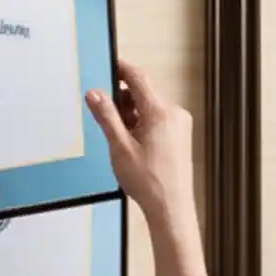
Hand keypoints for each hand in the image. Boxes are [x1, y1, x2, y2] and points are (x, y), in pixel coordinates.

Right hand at [85, 60, 209, 275]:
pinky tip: (132, 144)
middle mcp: (174, 113)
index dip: (121, 70)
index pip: (138, 78)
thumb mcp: (119, 146)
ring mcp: (179, 124)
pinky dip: (142, 124)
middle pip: (143, 93)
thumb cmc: (148, 181)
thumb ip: (106, 116)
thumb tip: (94, 93)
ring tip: (120, 138)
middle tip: (106, 117)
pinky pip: (158, 119)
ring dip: (132, 114)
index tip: (107, 67)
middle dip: (123, 100)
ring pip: (150, 107)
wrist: (171, 208)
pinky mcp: (180, 135)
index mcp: (160, 112)